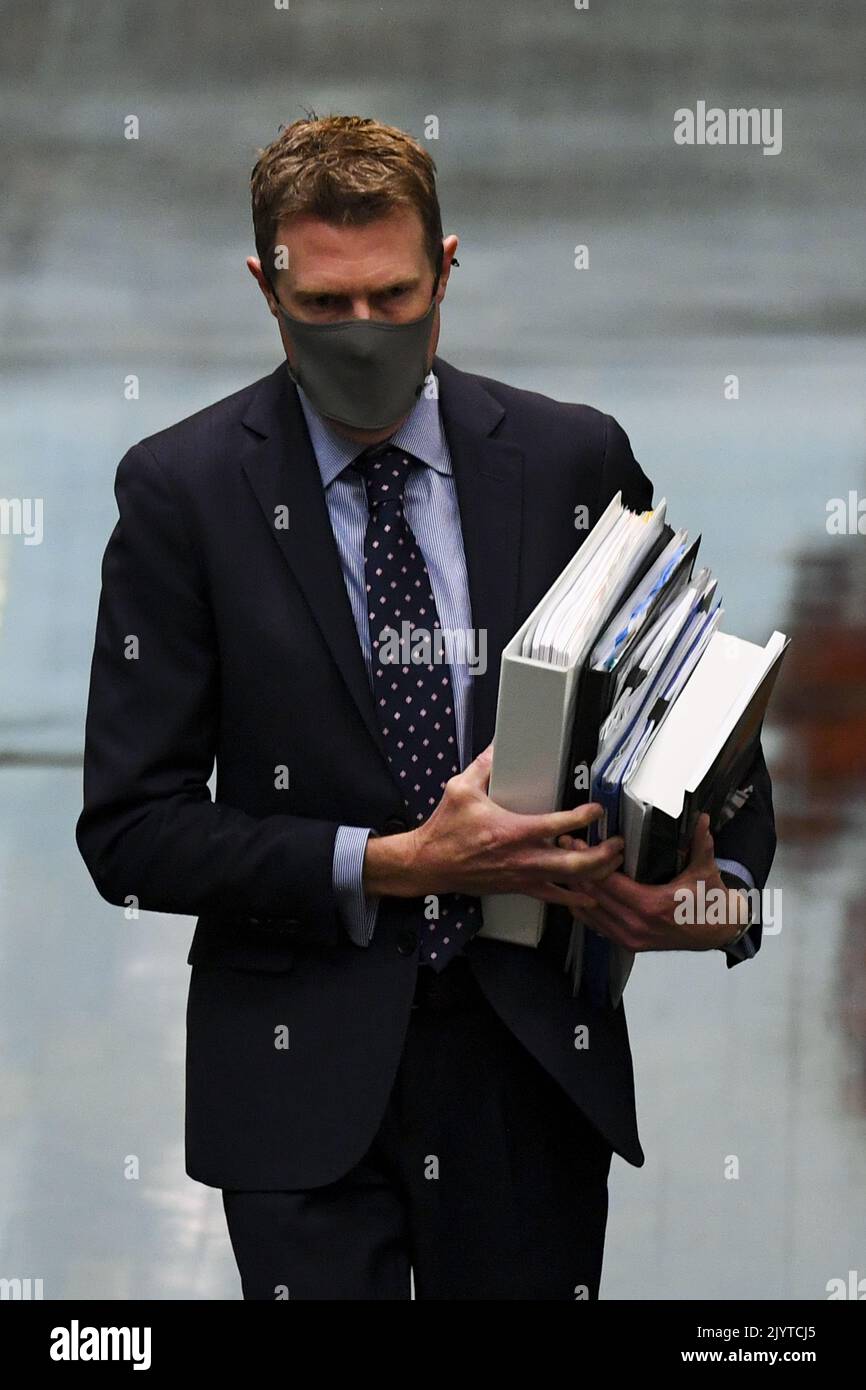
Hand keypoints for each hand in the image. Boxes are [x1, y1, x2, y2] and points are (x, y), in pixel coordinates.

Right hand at [363, 742, 623, 906]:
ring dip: (596, 875)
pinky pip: (553, 896)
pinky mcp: (518, 888)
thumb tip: (498, 745)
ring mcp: (522, 877)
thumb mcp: (461, 790)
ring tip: (612, 864)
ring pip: (569, 883)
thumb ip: (484, 766)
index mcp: (512, 832)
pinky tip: (589, 894)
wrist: (430, 864)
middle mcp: (522, 858)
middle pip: (574, 863)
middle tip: (618, 843)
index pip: (557, 826)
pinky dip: (574, 896)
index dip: (582, 817)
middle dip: (602, 855)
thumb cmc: (445, 830)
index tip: (597, 809)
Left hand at [558, 813, 750, 952]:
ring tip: (564, 864)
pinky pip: (596, 925)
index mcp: (651, 905)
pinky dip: (584, 907)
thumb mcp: (706, 870)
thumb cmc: (710, 899)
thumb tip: (701, 817)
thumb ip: (701, 843)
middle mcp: (635, 925)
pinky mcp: (628, 944)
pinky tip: (577, 891)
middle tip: (564, 846)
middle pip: (593, 894)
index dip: (590, 860)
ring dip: (576, 888)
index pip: (608, 881)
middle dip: (576, 869)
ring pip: (590, 911)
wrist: (718, 931)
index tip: (577, 841)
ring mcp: (630, 937)